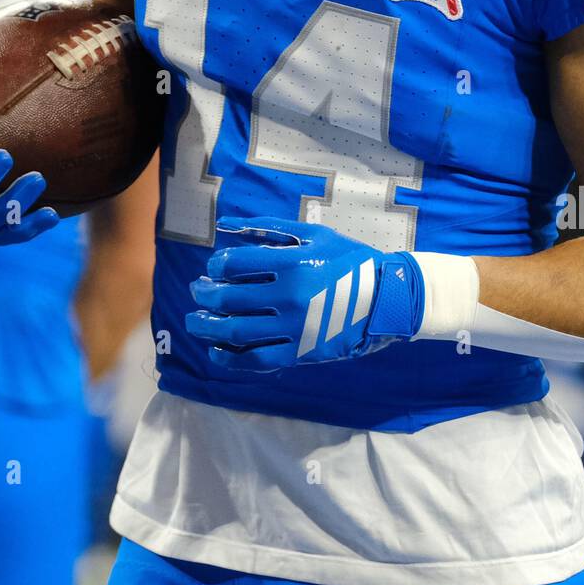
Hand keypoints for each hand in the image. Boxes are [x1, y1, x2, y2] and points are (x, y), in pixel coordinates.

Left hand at [186, 215, 424, 371]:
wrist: (387, 298)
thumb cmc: (349, 260)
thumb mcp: (313, 234)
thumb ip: (268, 228)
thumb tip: (226, 224)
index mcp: (292, 263)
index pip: (235, 264)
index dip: (216, 265)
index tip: (214, 267)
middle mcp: (290, 296)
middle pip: (229, 299)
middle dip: (204, 295)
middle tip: (197, 292)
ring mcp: (295, 328)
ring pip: (236, 331)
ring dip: (208, 327)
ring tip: (197, 322)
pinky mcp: (301, 353)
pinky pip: (257, 360)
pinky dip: (231, 358)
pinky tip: (217, 351)